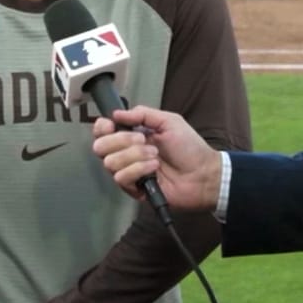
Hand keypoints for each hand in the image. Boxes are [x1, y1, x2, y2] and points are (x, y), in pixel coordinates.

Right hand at [91, 106, 221, 211]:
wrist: (203, 174)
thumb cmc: (190, 148)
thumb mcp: (168, 121)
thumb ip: (142, 114)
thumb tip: (116, 113)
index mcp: (132, 135)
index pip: (102, 131)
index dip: (102, 127)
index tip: (111, 125)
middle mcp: (127, 154)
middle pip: (100, 147)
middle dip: (121, 141)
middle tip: (143, 139)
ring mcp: (130, 172)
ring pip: (110, 163)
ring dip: (135, 156)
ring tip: (155, 156)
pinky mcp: (134, 189)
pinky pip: (121, 178)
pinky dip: (139, 170)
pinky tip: (154, 169)